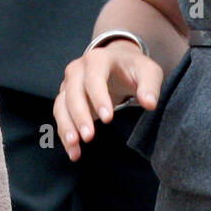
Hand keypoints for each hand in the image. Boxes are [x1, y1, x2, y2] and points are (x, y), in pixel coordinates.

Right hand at [53, 39, 162, 161]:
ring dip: (66, 126)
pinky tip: (74, 151)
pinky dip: (64, 133)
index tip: (108, 119)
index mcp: (98, 59)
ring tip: (75, 146)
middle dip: (79, 115)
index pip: (94, 78)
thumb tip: (149, 103)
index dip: (99, 98)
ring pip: (61, 105)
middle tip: (89, 137)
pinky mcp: (66, 98)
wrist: (118, 63)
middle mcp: (78, 69)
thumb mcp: (148, 72)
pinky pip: (60, 116)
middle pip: (73, 92)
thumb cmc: (134, 68)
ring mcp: (69, 84)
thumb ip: (150, 86)